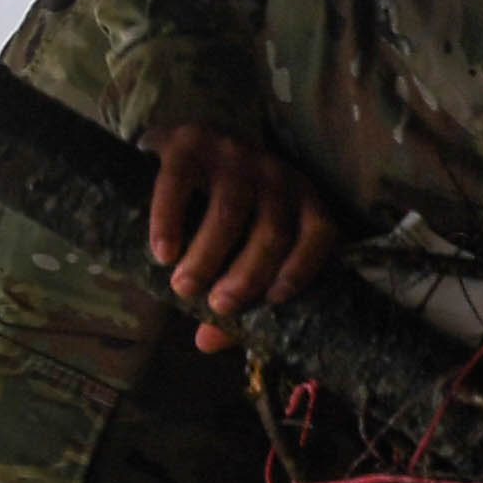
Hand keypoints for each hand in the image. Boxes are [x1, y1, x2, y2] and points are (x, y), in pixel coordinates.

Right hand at [146, 123, 340, 354]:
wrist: (187, 137)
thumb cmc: (223, 204)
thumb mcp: (240, 240)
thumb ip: (235, 289)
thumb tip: (206, 344)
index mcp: (303, 200)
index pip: (320, 235)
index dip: (302, 269)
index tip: (272, 300)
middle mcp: (276, 176)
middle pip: (272, 232)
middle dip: (246, 275)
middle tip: (217, 305)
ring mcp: (236, 155)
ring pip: (229, 213)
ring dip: (207, 255)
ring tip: (183, 287)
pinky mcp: (190, 142)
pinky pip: (178, 184)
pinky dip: (170, 222)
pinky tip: (162, 252)